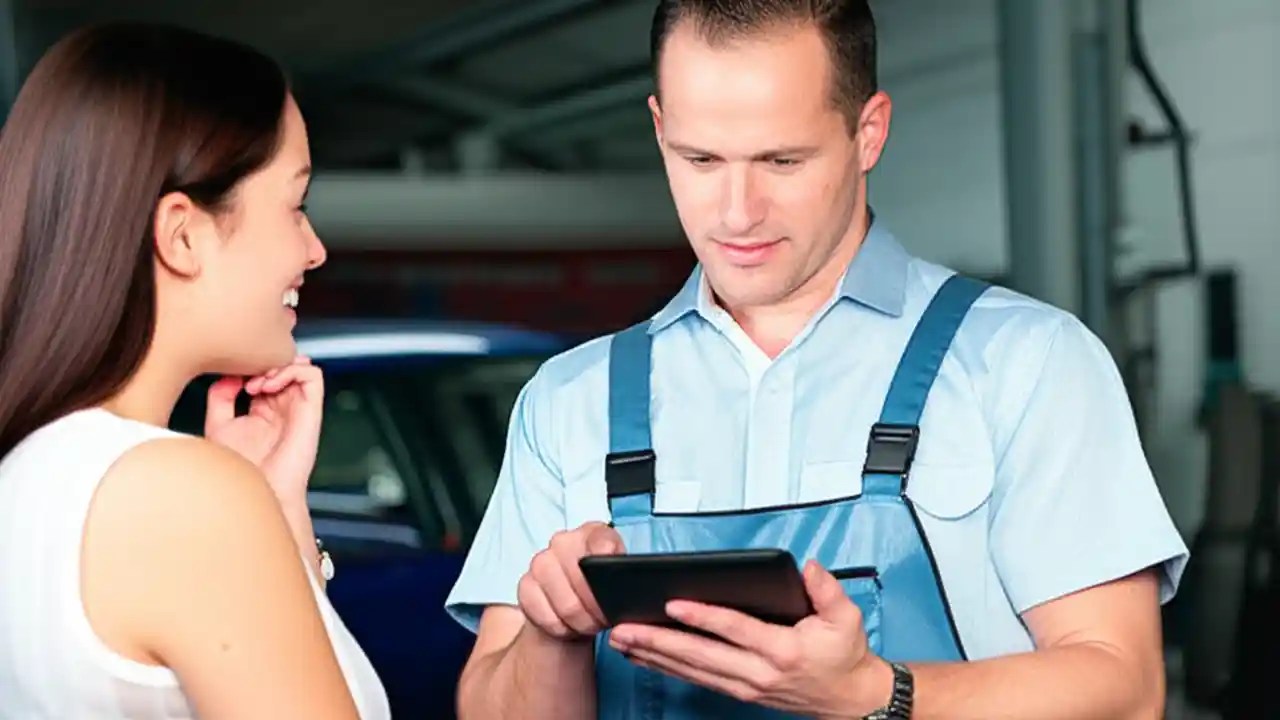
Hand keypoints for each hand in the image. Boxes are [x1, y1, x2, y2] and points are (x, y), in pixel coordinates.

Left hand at [203, 355, 323, 508]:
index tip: (231, 376)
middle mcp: (283, 408)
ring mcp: (298, 409)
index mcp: (264, 411)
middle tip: (245, 379)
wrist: (259, 491)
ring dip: (279, 366)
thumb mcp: (218, 426)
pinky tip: (270, 386)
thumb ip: (220, 397)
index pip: (265, 373)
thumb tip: (231, 374)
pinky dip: (292, 371)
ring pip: (300, 366)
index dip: (251, 366)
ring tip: (258, 384)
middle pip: (283, 367)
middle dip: (264, 364)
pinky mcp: (311, 412)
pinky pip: (313, 377)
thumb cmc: (240, 469)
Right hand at [517, 521, 625, 642]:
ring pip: (566, 605)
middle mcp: (564, 541)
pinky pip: (546, 617)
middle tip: (604, 619)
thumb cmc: (601, 588)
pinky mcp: (525, 586)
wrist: (571, 599)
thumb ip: (627, 574)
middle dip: (598, 610)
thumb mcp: (621, 576)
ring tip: (589, 623)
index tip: (617, 592)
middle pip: (583, 582)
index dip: (610, 573)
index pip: (603, 545)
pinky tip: (567, 625)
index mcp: (592, 533)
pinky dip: (560, 628)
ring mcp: (541, 562)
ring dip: (581, 622)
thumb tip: (632, 587)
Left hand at [607, 560, 893, 718]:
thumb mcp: (847, 619)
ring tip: (622, 640)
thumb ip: (828, 591)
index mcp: (782, 650)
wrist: (849, 700)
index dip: (703, 616)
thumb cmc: (843, 656)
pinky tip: (645, 655)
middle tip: (625, 628)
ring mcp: (745, 686)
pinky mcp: (738, 691)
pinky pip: (697, 679)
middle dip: (659, 641)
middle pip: (701, 655)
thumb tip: (809, 567)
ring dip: (655, 655)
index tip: (673, 603)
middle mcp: (758, 672)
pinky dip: (668, 667)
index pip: (735, 630)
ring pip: (692, 670)